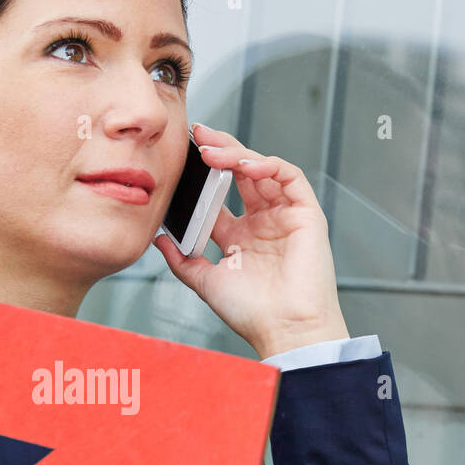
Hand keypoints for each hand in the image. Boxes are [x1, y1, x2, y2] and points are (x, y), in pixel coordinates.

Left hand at [152, 123, 349, 357]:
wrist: (283, 329)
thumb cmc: (251, 312)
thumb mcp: (205, 282)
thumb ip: (182, 259)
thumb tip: (158, 239)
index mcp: (240, 237)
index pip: (220, 194)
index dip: (201, 174)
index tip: (181, 157)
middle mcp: (262, 222)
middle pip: (240, 174)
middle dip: (220, 150)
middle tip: (197, 135)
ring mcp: (285, 216)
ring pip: (262, 170)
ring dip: (238, 154)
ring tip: (212, 150)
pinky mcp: (306, 214)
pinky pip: (289, 177)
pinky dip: (267, 165)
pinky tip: (245, 164)